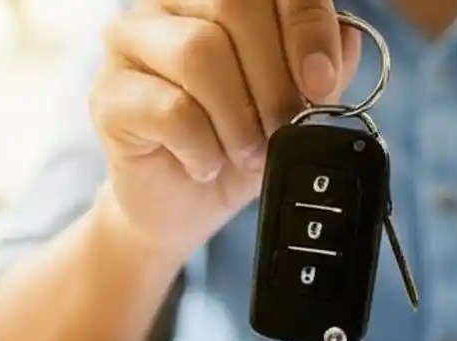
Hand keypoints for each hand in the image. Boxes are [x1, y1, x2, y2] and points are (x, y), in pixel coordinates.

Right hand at [91, 0, 362, 260]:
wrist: (184, 204)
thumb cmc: (236, 143)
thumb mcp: (296, 106)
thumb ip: (324, 69)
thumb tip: (347, 40)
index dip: (306, 23)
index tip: (321, 82)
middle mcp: (170, 3)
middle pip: (232, 4)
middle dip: (273, 77)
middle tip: (284, 127)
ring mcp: (130, 42)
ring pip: (198, 52)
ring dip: (238, 117)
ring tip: (247, 153)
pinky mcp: (108, 95)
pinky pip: (169, 107)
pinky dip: (204, 147)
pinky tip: (208, 164)